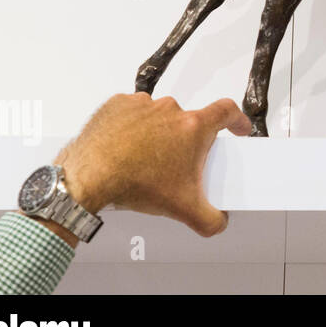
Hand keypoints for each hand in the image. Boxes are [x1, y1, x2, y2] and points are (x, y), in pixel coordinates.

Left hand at [34, 93, 251, 245]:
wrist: (88, 177)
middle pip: (190, 122)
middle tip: (175, 164)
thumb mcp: (182, 209)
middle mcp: (171, 110)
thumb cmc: (132, 183)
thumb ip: (211, 219)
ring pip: (161, 118)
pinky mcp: (118, 105)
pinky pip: (134, 112)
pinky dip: (133, 127)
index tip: (237, 127)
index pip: (227, 111)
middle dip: (186, 142)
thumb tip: (218, 221)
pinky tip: (127, 147)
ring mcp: (143, 105)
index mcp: (193, 127)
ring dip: (158, 134)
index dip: (237, 119)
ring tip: (145, 160)